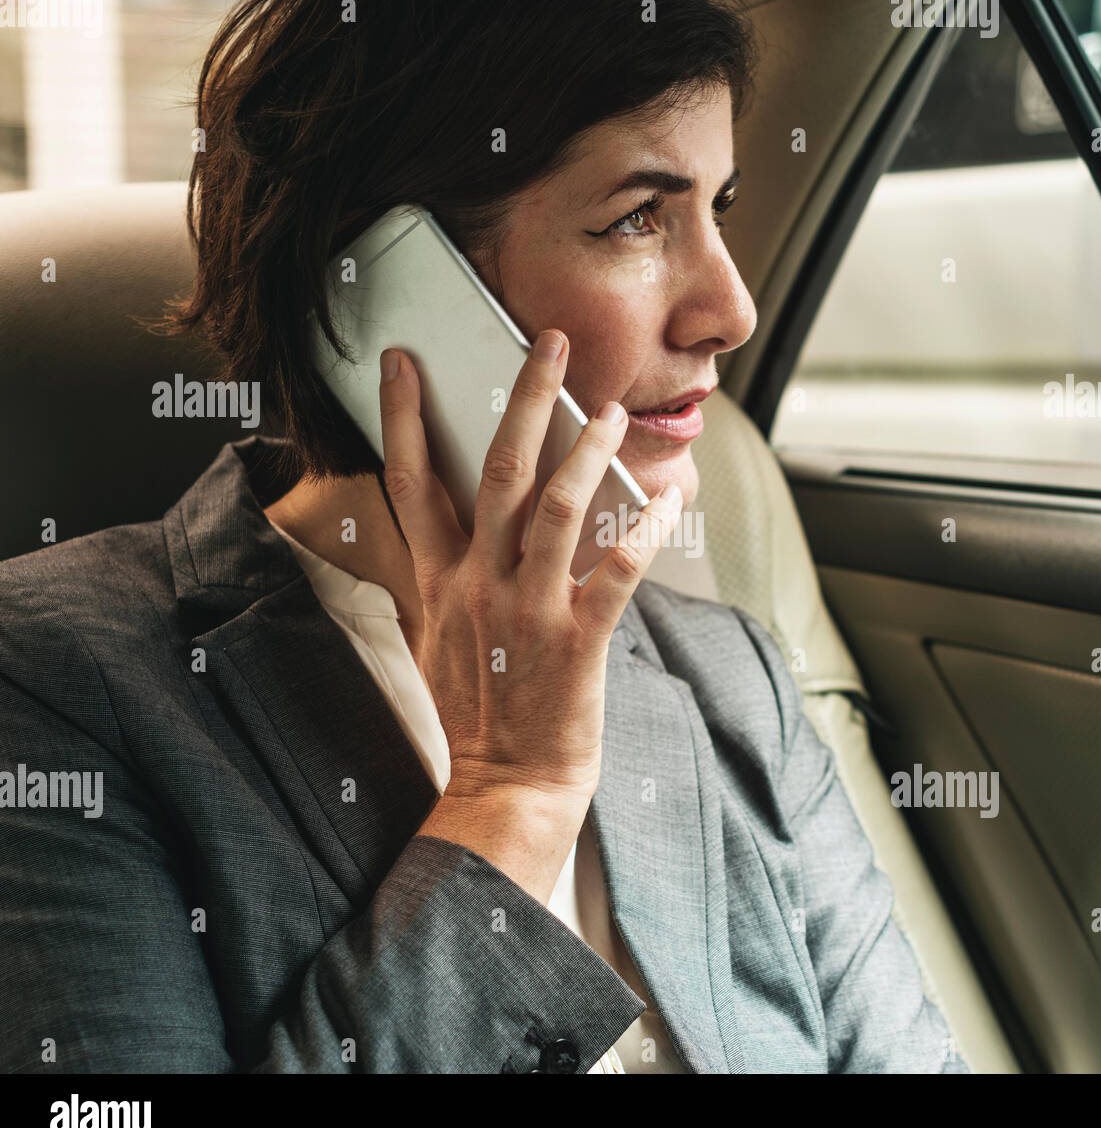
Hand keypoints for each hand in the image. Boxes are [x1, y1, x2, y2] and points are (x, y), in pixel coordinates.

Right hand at [377, 331, 681, 898]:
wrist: (504, 785)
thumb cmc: (474, 712)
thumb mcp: (433, 641)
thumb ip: (431, 581)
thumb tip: (430, 537)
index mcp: (439, 582)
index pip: (411, 483)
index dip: (402, 417)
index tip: (403, 361)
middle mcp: (478, 585)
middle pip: (498, 471)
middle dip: (524, 398)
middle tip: (549, 343)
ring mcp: (528, 610)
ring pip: (558, 506)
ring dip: (589, 449)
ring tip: (612, 409)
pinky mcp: (578, 640)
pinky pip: (619, 568)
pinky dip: (647, 528)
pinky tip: (672, 496)